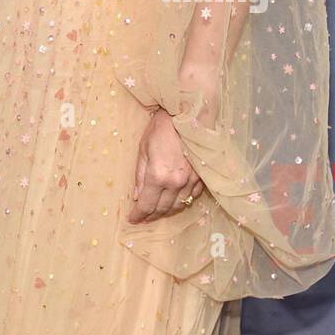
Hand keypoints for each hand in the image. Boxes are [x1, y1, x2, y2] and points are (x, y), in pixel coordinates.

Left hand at [127, 108, 204, 224]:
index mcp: (158, 176)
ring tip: (157, 212)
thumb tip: (137, 196)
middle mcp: (176, 182)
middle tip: (143, 218)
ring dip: (166, 211)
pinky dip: (182, 201)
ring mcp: (191, 181)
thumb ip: (140, 176)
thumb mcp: (143, 150)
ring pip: (178, 206)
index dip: (138, 215)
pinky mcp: (202, 177)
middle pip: (163, 209)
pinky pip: (191, 197)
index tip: (132, 220)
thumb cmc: (161, 129)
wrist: (187, 115)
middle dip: (151, 216)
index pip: (147, 205)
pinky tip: (175, 200)